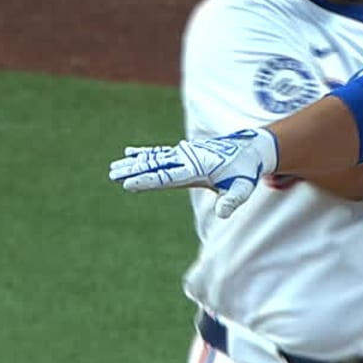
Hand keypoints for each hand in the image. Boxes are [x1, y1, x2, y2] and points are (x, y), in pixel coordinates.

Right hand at [109, 130, 278, 217]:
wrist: (250, 149)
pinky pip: (162, 152)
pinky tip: (129, 152)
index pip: (168, 176)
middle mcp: (188, 158)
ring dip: (135, 162)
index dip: (148, 179)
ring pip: (155, 157)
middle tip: (112, 174)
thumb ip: (232, 200)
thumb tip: (222, 213)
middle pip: (156, 165)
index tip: (129, 183)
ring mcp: (185, 153)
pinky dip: (146, 152)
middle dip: (134, 170)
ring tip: (113, 167)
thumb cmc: (245, 172)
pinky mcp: (185, 152)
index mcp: (198, 168)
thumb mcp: (243, 188)